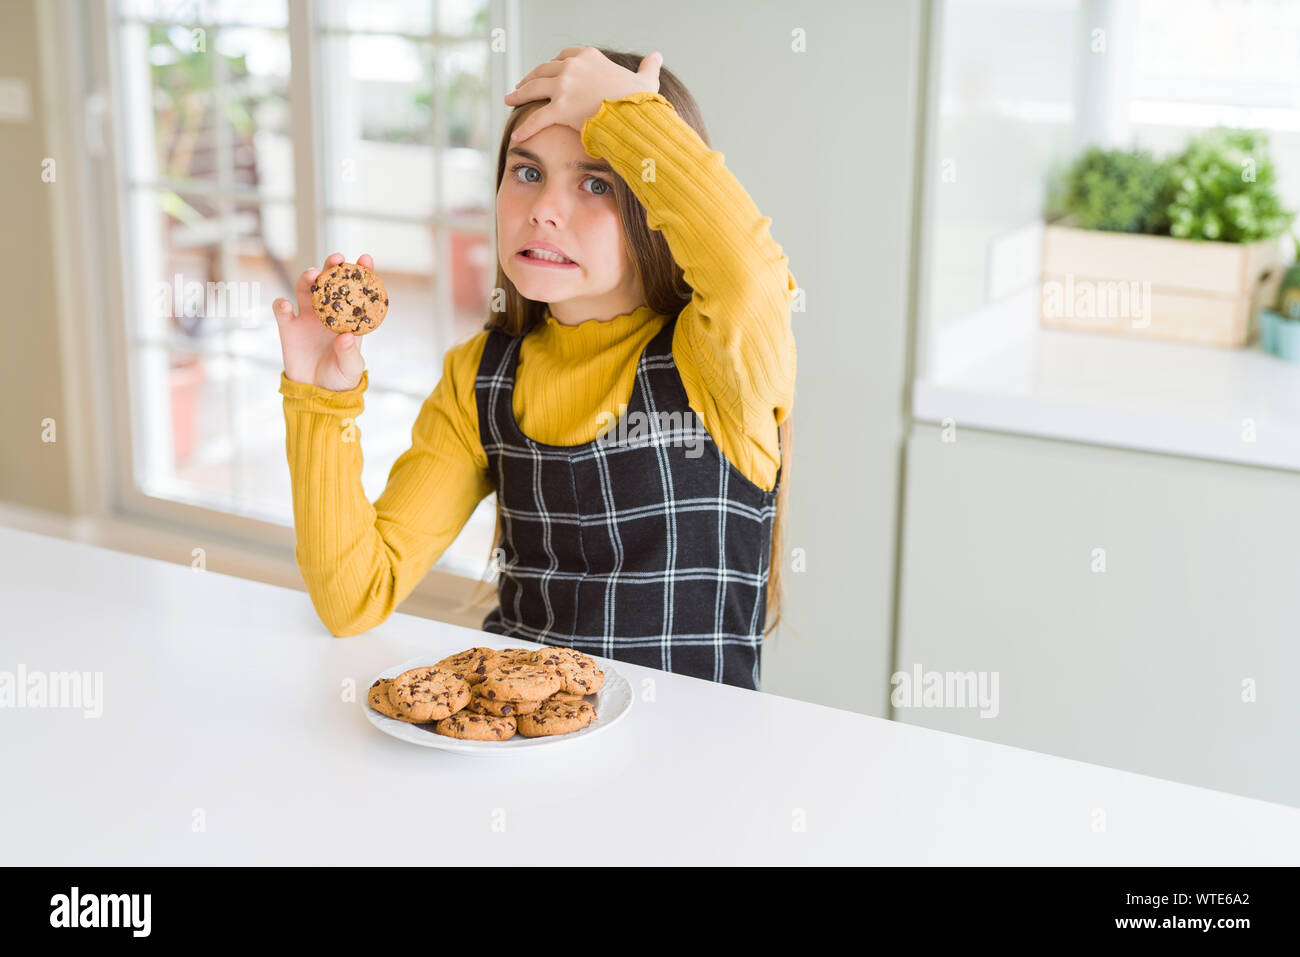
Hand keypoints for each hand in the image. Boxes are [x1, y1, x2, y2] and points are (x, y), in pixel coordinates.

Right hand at [273, 252, 370, 391]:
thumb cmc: (340, 378)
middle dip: (332, 267)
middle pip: (329, 283)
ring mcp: (307, 317)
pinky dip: (281, 305)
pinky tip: (284, 305)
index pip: (357, 291)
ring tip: (312, 275)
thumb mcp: (351, 369)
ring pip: (305, 290)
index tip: (365, 258)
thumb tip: (346, 336)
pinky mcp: (288, 328)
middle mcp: (328, 313)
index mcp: (349, 318)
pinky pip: (282, 311)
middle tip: (337, 258)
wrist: (316, 393)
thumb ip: (349, 353)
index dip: (362, 273)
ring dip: (307, 279)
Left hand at [504, 46, 660, 142]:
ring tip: (509, 100)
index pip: (565, 55)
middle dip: (530, 77)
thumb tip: (657, 55)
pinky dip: (526, 127)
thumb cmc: (641, 101)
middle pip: (544, 69)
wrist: (636, 116)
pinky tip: (516, 135)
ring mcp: (564, 87)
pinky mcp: (560, 109)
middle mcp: (573, 67)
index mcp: (589, 57)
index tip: (547, 70)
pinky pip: (537, 118)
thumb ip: (649, 67)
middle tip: (521, 86)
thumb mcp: (647, 80)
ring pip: (534, 88)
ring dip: (519, 94)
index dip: (554, 64)